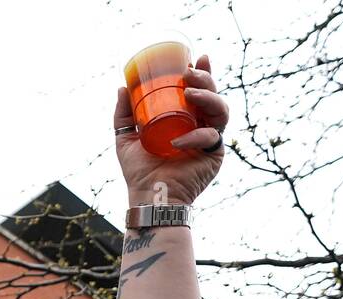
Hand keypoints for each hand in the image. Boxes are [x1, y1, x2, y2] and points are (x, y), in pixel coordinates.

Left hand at [116, 54, 228, 206]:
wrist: (149, 197)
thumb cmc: (139, 172)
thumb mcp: (126, 138)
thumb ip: (124, 115)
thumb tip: (122, 87)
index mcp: (185, 119)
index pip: (198, 92)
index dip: (202, 73)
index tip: (197, 57)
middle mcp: (201, 126)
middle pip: (212, 95)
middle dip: (206, 79)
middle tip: (189, 72)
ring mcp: (209, 140)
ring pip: (220, 110)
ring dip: (208, 97)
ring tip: (190, 92)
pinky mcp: (215, 155)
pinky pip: (211, 137)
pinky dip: (197, 135)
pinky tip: (179, 141)